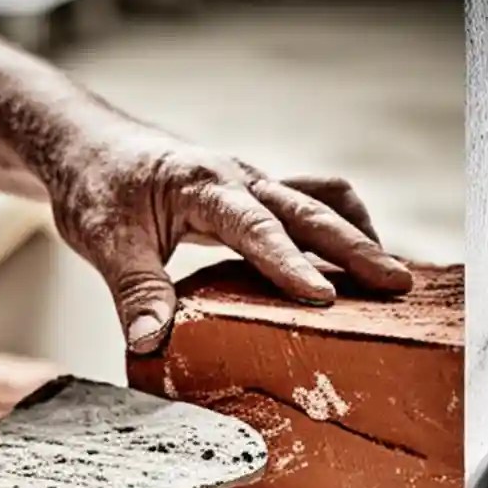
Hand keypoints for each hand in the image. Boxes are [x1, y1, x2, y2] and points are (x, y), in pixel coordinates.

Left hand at [45, 120, 412, 353]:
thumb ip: (134, 291)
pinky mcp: (260, 194)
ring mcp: (255, 183)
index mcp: (204, 186)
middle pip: (310, 209)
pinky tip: (356, 257)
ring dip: (358, 234)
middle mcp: (240, 179)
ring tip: (391, 277)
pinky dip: (342, 224)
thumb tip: (152, 342)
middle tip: (397, 283)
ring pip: (322, 200)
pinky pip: (315, 199)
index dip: (290, 263)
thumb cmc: (97, 188)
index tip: (322, 297)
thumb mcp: (104, 241)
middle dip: (356, 247)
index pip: (256, 227)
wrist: (90, 145)